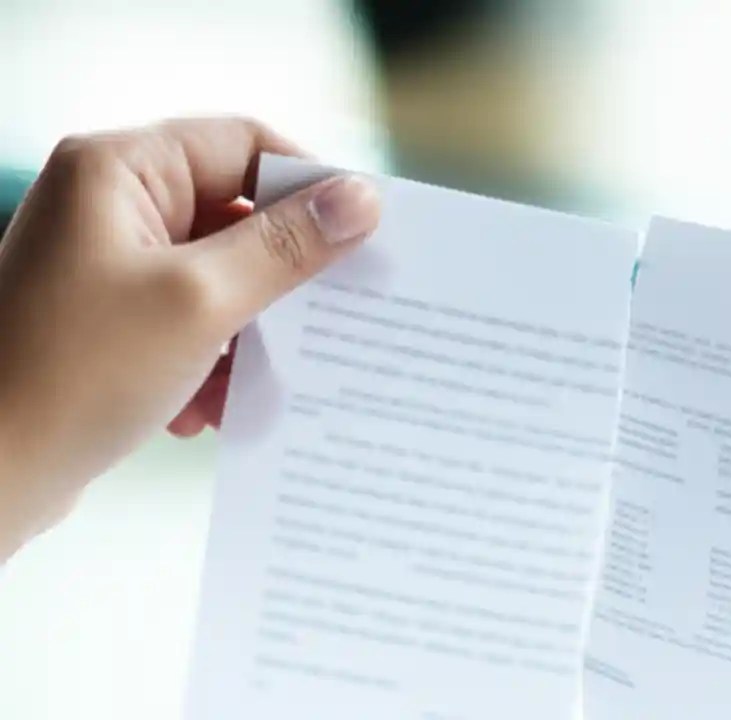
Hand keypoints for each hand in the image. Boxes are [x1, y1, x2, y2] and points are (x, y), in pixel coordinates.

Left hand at [0, 118, 380, 558]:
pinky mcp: (110, 319)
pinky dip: (212, 362)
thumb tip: (362, 199)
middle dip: (280, 277)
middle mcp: (111, 204)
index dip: (311, 185)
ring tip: (246, 381)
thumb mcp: (201, 303)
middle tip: (329, 315)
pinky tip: (203, 409)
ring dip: (248, 331)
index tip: (368, 233)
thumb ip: (287, 247)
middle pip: (238, 213)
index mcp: (120, 170)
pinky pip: (193, 320)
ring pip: (223, 275)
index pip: (246, 143)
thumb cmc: (73, 377)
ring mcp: (107, 263)